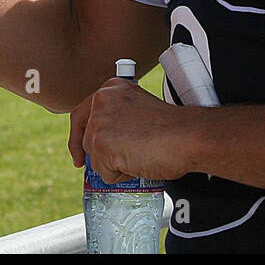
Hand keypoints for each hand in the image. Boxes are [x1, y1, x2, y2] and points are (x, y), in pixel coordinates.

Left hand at [68, 78, 194, 182]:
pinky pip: (105, 173)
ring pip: (95, 158)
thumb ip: (118, 117)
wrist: (187, 135)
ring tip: (140, 156)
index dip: (78, 135)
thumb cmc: (172, 127)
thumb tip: (105, 141)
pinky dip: (121, 176)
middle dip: (96, 156)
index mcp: (110, 88)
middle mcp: (100, 101)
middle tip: (105, 166)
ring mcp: (99, 123)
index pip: (82, 114)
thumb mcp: (138, 110)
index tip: (79, 152)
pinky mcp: (102, 144)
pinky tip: (138, 163)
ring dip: (115, 165)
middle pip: (86, 138)